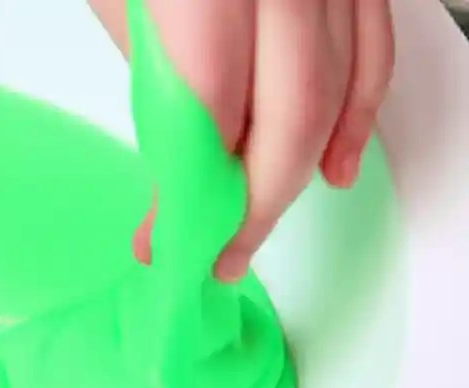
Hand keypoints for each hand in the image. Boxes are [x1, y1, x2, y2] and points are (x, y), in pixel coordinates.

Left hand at [90, 0, 394, 279]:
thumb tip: (180, 172)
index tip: (177, 239)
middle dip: (258, 202)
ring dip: (304, 172)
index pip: (214, 108)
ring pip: (337, 90)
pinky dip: (359, 114)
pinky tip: (337, 166)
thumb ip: (157, 83)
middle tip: (221, 252)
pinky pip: (374, 50)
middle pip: (289, 113)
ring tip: (260, 226)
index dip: (200, 187)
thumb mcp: (122, 6)